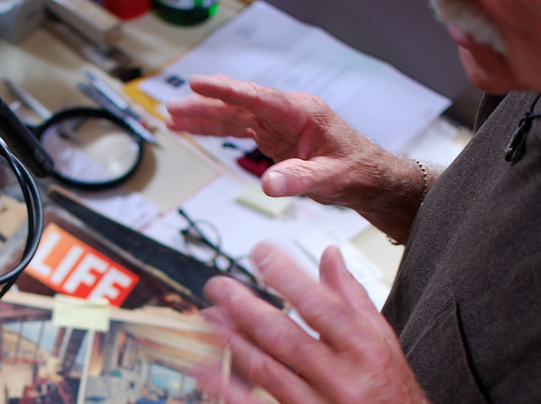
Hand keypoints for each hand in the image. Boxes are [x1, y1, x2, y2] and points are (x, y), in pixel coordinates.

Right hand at [165, 75, 423, 240]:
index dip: (225, 90)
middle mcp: (286, 113)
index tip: (198, 83)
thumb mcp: (328, 179)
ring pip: (233, 116)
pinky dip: (216, 130)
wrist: (368, 178)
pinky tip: (196, 129)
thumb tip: (269, 184)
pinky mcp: (273, 137)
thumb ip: (298, 179)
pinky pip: (238, 129)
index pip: (255, 97)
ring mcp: (278, 124)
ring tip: (173, 118)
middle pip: (237, 105)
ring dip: (203, 118)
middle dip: (204, 105)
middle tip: (173, 107)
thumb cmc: (355, 172)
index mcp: (300, 113)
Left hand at [196, 242, 449, 403]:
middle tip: (218, 286)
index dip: (288, 277)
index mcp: (366, 352)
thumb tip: (328, 253)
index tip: (260, 252)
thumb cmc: (389, 391)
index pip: (321, 308)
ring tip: (209, 317)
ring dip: (231, 341)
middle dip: (245, 308)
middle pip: (285, 339)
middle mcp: (344, 384)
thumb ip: (351, 297)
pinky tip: (204, 369)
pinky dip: (227, 391)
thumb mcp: (382, 339)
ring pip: (266, 372)